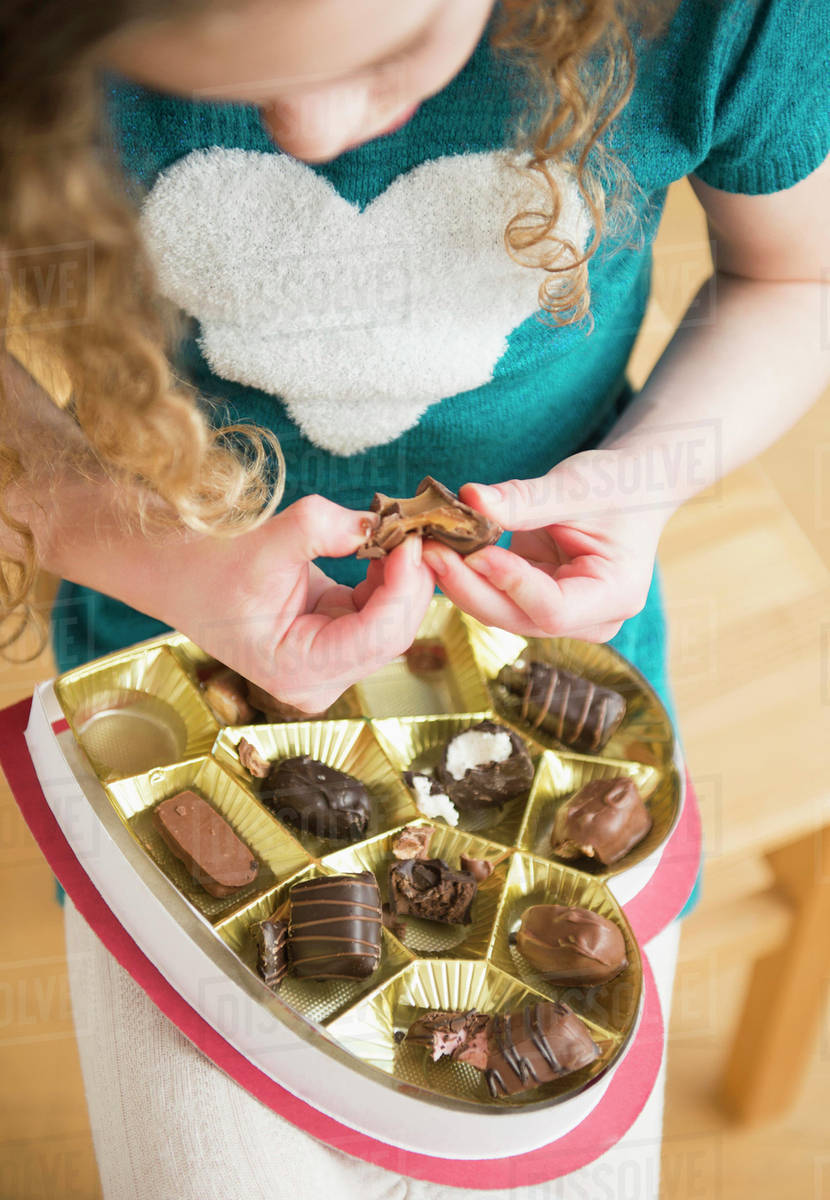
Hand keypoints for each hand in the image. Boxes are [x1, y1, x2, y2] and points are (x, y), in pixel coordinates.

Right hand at [167, 494, 434, 711]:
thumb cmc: (210, 565)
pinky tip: (382, 545)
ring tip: (398, 530)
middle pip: (393, 634)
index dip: (405, 585)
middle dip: (411, 580)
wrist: (177, 574)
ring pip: (391, 623)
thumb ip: (326, 527)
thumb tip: (383, 521)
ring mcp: (328, 666)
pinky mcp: (334, 644)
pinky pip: (377, 612)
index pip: (379, 636)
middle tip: (415, 527)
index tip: (413, 536)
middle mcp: (318, 681)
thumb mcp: (267, 540)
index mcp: (299, 670)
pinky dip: (386, 578)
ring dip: (402, 577)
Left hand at [420, 450, 669, 642]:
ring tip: (427, 546)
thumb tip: (469, 498)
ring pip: (500, 611)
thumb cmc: (618, 485)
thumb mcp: (576, 486)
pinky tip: (439, 549)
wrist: (632, 488)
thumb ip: (525, 498)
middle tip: (430, 551)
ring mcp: (560, 614)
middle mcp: (589, 619)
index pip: (554, 608)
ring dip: (461, 582)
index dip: (511, 584)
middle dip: (471, 586)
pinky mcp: (535, 601)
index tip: (476, 553)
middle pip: (519, 618)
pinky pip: (494, 594)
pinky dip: (467, 573)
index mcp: (615, 595)